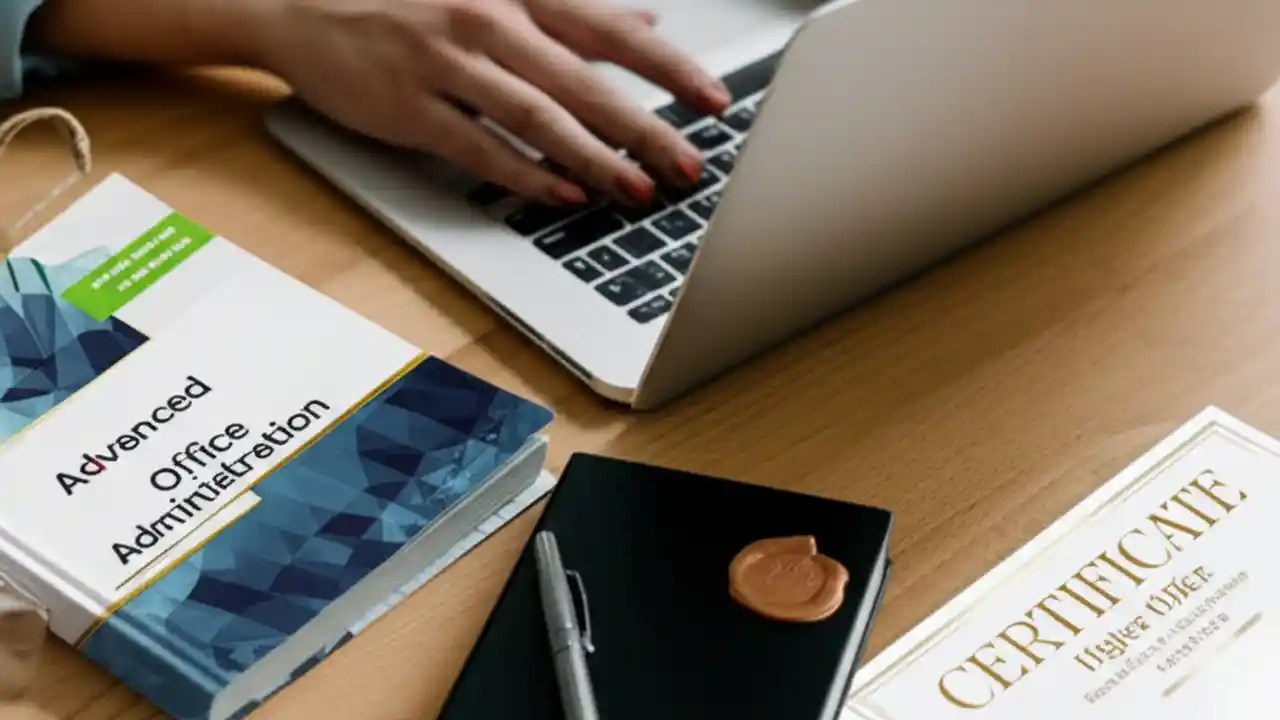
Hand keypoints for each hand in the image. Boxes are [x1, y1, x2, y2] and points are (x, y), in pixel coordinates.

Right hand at [255, 0, 731, 205]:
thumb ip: (572, 3)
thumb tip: (646, 14)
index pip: (611, 28)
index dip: (669, 67)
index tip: (714, 101)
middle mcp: (488, 18)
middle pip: (585, 79)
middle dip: (646, 126)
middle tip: (691, 165)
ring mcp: (445, 60)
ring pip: (536, 114)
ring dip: (594, 156)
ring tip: (639, 189)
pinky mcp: (407, 104)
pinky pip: (476, 145)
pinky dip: (523, 173)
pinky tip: (562, 196)